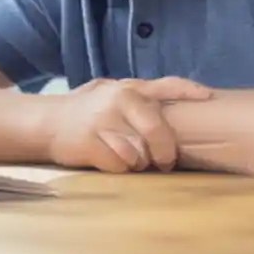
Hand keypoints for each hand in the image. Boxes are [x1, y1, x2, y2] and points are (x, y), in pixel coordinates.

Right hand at [48, 77, 213, 173]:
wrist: (45, 122)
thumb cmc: (85, 111)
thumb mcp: (109, 94)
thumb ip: (137, 99)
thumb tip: (171, 113)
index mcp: (128, 88)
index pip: (166, 85)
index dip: (189, 91)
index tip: (209, 98)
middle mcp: (118, 100)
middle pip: (158, 130)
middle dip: (165, 152)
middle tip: (164, 162)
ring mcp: (103, 121)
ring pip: (139, 153)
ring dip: (136, 162)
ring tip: (126, 157)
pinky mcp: (91, 143)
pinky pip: (119, 165)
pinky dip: (118, 168)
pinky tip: (107, 161)